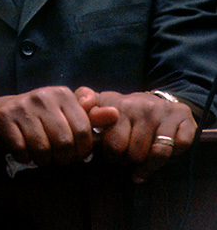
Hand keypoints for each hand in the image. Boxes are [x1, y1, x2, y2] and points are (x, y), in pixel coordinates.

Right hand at [0, 86, 118, 166]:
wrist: (9, 110)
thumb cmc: (46, 114)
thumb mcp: (71, 111)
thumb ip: (93, 115)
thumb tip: (115, 114)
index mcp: (63, 94)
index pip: (83, 131)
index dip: (82, 150)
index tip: (76, 152)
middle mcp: (43, 96)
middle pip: (64, 142)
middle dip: (63, 157)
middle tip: (58, 156)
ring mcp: (23, 106)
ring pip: (43, 149)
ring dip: (43, 159)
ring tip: (42, 154)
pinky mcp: (5, 118)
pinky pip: (22, 150)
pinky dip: (25, 157)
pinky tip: (25, 150)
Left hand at [76, 87, 196, 182]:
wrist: (161, 102)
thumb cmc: (128, 111)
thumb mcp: (105, 105)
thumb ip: (87, 102)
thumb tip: (83, 104)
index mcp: (119, 103)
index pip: (109, 136)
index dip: (108, 151)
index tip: (109, 153)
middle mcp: (141, 105)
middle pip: (129, 151)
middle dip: (125, 159)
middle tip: (125, 157)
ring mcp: (163, 112)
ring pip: (152, 154)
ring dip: (146, 163)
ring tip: (139, 161)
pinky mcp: (183, 121)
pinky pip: (176, 149)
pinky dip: (169, 158)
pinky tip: (159, 157)